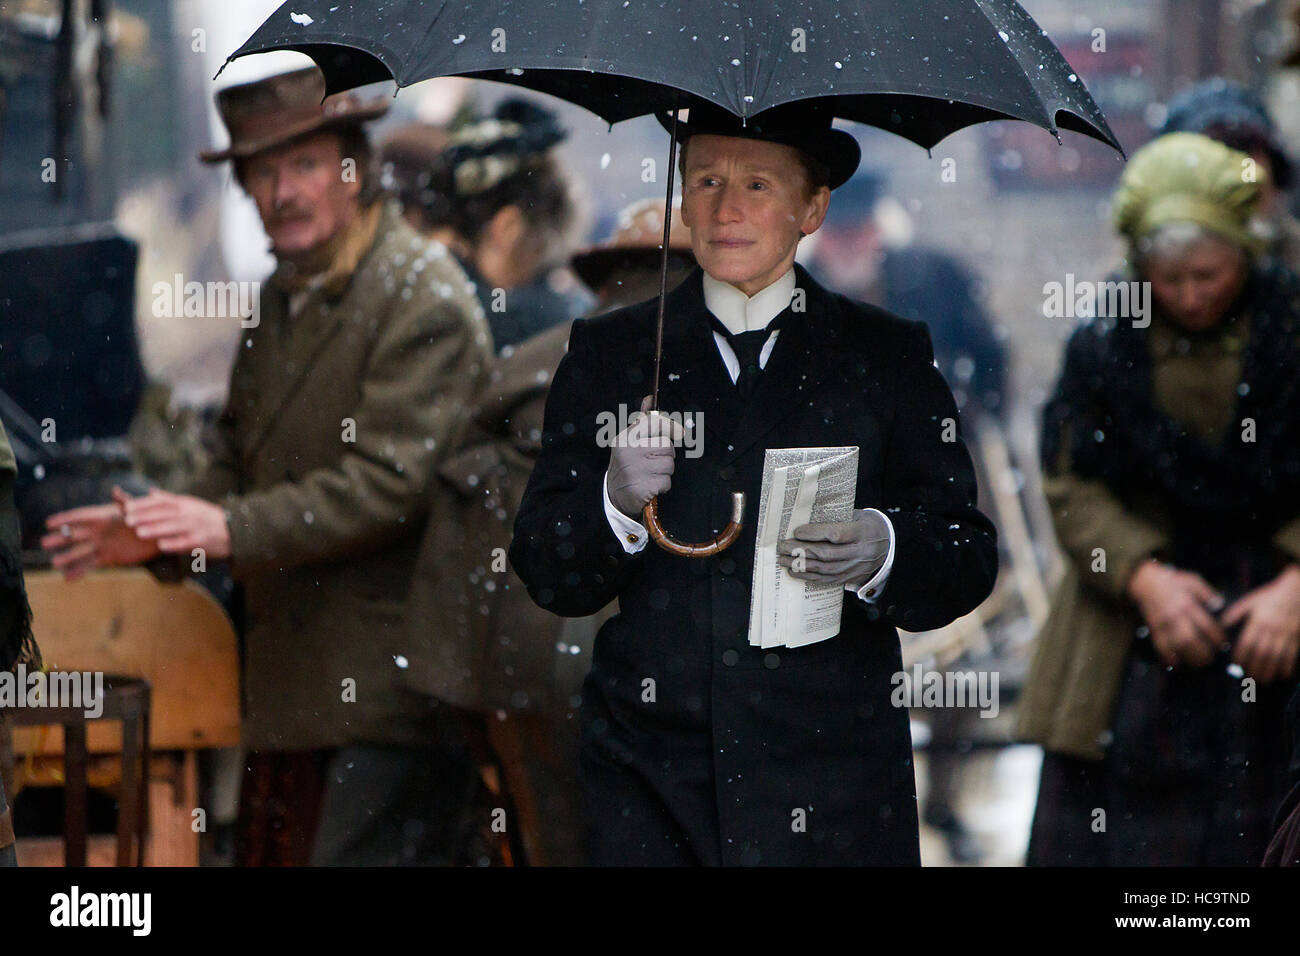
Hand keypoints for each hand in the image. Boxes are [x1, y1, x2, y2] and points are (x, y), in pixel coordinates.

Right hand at [41, 486, 161, 580]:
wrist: (162, 535)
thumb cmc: (150, 517)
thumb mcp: (138, 507)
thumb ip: (125, 502)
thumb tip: (115, 491)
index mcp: (104, 517)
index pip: (80, 517)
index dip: (65, 519)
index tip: (49, 523)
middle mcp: (100, 532)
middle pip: (76, 535)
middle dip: (60, 539)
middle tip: (44, 543)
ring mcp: (104, 545)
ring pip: (81, 552)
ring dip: (68, 558)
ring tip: (54, 564)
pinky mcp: (111, 558)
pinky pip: (92, 564)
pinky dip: (80, 571)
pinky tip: (68, 578)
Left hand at [121, 489, 231, 559]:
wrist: (233, 529)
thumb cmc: (206, 517)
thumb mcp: (190, 503)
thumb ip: (169, 499)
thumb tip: (151, 492)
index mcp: (183, 503)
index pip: (160, 501)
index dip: (143, 504)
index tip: (127, 508)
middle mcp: (188, 513)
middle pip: (164, 513)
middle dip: (145, 516)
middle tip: (128, 521)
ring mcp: (195, 526)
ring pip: (173, 527)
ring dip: (156, 529)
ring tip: (139, 533)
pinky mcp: (201, 540)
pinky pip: (186, 542)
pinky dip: (174, 543)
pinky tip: (161, 546)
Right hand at [606, 394, 683, 519]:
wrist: (613, 496)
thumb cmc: (627, 465)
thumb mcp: (629, 441)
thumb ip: (642, 421)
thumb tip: (650, 398)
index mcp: (625, 438)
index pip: (653, 423)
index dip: (670, 426)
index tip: (679, 433)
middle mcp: (628, 452)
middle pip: (667, 446)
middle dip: (666, 455)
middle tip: (654, 462)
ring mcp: (635, 470)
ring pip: (669, 464)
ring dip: (665, 471)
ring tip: (651, 474)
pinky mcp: (642, 488)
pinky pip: (666, 482)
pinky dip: (662, 486)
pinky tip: (651, 486)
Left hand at [776, 508, 889, 587]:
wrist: (890, 544)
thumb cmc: (868, 525)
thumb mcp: (858, 515)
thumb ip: (836, 518)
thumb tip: (806, 518)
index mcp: (862, 533)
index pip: (836, 534)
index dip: (815, 534)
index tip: (797, 531)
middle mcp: (860, 553)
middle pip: (827, 555)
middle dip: (801, 551)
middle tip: (782, 546)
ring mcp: (857, 568)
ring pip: (825, 570)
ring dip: (801, 566)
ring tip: (783, 560)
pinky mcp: (852, 578)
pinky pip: (828, 580)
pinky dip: (809, 577)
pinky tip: (795, 572)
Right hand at [1126, 559, 1224, 668]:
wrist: (1144, 581)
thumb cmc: (1172, 581)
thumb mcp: (1192, 580)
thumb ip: (1206, 592)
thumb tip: (1219, 604)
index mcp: (1187, 603)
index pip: (1204, 624)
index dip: (1215, 636)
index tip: (1222, 643)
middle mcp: (1175, 615)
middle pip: (1189, 638)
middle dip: (1202, 651)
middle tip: (1211, 659)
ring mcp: (1163, 623)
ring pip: (1175, 644)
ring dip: (1187, 656)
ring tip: (1198, 664)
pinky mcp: (1154, 627)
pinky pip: (1159, 644)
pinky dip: (1166, 655)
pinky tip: (1174, 663)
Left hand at [1220, 565, 1299, 684]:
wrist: (1294, 591)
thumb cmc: (1269, 597)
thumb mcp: (1250, 602)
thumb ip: (1235, 614)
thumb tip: (1221, 625)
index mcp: (1258, 621)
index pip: (1247, 642)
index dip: (1242, 655)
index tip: (1237, 665)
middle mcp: (1271, 629)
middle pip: (1262, 652)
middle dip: (1256, 667)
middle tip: (1250, 678)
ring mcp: (1285, 634)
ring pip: (1277, 656)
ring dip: (1270, 670)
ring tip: (1264, 680)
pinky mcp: (1296, 636)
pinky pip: (1292, 654)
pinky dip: (1288, 666)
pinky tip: (1283, 675)